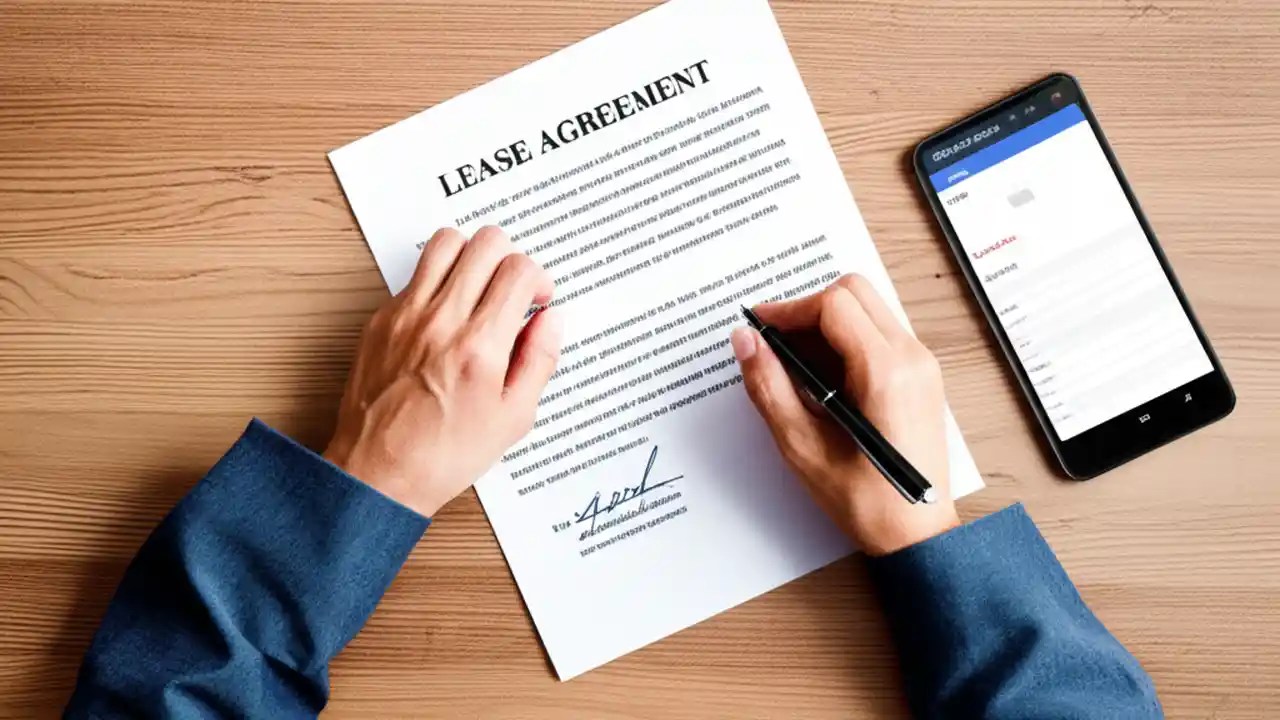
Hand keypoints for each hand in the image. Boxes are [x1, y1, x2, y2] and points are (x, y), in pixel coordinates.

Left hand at [324, 226, 561, 517]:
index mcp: (480, 346)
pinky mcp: (380, 320)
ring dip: (471, 255)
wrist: (378, 474)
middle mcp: (442, 321)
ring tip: (478, 286)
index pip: (518, 270)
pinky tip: (447, 314)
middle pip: (486, 242)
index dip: (538, 278)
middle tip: (512, 289)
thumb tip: (551, 320)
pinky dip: (438, 281)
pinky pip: (415, 275)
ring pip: (446, 242)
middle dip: (510, 258)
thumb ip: (538, 360)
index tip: (537, 299)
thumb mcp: (513, 418)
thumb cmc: (443, 455)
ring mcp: (406, 315)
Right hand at [731, 274, 958, 554]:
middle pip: (854, 293)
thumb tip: (747, 342)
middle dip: (807, 310)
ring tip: (796, 367)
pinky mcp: (920, 375)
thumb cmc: (868, 502)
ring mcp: (921, 365)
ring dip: (826, 324)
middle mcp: (912, 358)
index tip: (759, 328)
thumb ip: (770, 387)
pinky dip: (845, 340)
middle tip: (775, 343)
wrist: (918, 534)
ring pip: (867, 308)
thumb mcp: (803, 447)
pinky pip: (880, 333)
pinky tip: (823, 379)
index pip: (833, 305)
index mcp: (886, 373)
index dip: (789, 309)